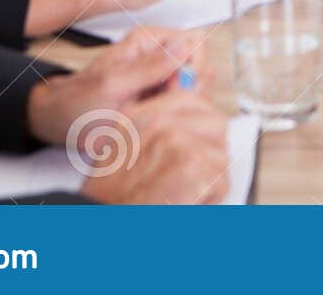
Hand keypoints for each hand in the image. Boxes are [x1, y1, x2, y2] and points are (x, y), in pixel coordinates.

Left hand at [25, 27, 206, 145]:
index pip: (196, 43)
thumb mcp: (113, 84)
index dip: (190, 69)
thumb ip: (150, 66)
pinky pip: (184, 106)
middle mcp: (160, 56)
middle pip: (201, 68)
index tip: (171, 91)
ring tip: (152, 117)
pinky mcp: (161, 99)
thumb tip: (184, 45)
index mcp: (150, 41)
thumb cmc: (78, 101)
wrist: (61, 122)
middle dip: (188, 91)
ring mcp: (162, 79)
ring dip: (181, 107)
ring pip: (196, 89)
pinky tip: (154, 123)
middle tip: (159, 108)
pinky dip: (175, 117)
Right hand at [79, 88, 232, 204]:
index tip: (198, 145)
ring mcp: (177, 141)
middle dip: (211, 152)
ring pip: (220, 156)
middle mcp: (158, 122)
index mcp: (139, 116)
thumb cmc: (110, 199)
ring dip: (208, 181)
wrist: (102, 222)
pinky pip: (221, 182)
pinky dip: (209, 201)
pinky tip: (185, 205)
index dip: (201, 125)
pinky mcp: (192, 166)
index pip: (190, 101)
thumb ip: (153, 128)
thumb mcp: (120, 152)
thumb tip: (186, 109)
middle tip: (191, 177)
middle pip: (214, 125)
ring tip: (181, 194)